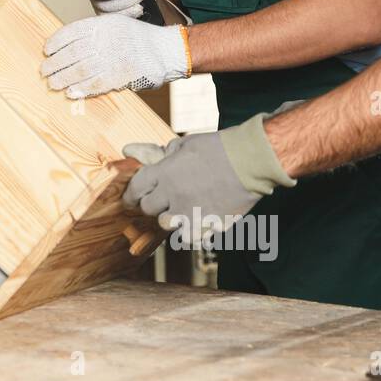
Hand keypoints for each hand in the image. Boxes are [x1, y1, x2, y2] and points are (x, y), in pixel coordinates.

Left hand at [41, 13, 189, 97]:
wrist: (167, 49)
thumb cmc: (139, 38)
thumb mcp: (115, 24)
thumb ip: (93, 33)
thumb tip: (67, 47)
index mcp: (103, 25)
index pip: (71, 32)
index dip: (55, 43)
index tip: (46, 51)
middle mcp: (106, 40)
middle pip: (72, 53)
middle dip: (54, 64)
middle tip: (44, 71)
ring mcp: (113, 58)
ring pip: (80, 70)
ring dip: (63, 79)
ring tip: (53, 84)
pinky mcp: (121, 76)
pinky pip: (96, 84)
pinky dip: (82, 89)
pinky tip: (72, 92)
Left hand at [120, 113, 296, 244]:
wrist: (251, 161)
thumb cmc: (218, 148)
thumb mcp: (185, 144)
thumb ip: (159, 153)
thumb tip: (129, 151)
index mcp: (164, 173)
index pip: (135, 189)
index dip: (131, 194)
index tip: (132, 198)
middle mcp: (172, 195)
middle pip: (148, 209)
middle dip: (152, 203)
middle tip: (163, 199)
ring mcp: (190, 213)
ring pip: (166, 224)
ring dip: (171, 217)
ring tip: (184, 207)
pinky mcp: (207, 225)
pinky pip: (188, 237)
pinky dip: (190, 230)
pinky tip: (198, 220)